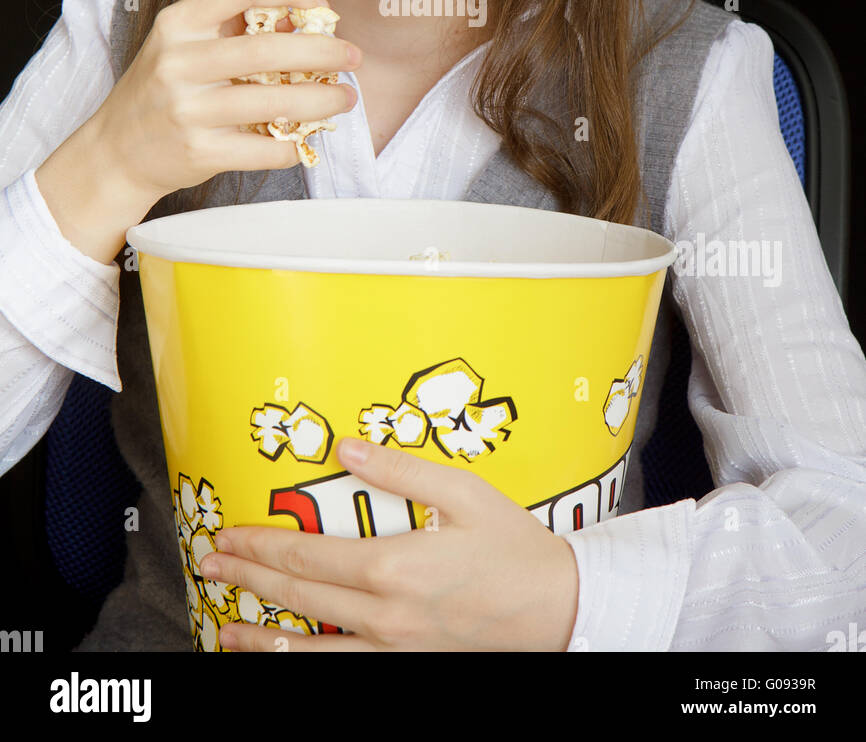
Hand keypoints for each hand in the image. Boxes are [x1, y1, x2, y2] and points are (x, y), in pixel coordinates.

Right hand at [91, 0, 359, 201]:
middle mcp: (178, 62)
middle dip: (324, 52)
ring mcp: (187, 110)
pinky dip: (296, 144)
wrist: (115, 150)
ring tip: (345, 97)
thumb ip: (233, 26)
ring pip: (275, 102)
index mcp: (178, 23)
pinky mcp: (199, 152)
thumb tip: (307, 17)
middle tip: (353, 57)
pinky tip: (309, 137)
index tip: (322, 6)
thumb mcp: (183, 43)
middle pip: (269, 49)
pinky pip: (265, 148)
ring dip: (323, 100)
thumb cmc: (164, 88)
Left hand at [199, 437, 579, 651]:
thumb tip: (349, 447)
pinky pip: (343, 672)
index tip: (229, 535)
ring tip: (227, 629)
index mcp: (394, 565)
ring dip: (263, 638)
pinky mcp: (408, 668)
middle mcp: (386, 615)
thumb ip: (401, 471)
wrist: (559, 609)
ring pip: (312, 649)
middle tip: (212, 567)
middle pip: (298, 597)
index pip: (307, 555)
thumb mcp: (463, 492)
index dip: (260, 544)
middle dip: (248, 580)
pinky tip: (286, 659)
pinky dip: (306, 666)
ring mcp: (395, 649)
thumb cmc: (514, 547)